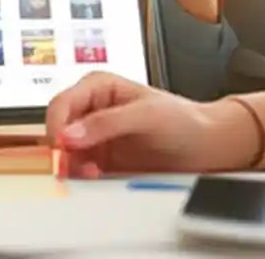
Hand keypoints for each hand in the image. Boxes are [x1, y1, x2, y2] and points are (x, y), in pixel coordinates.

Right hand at [45, 72, 258, 176]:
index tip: (63, 147)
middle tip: (71, 165)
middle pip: (57, 128)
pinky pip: (78, 168)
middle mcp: (92, 109)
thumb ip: (106, 123)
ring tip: (89, 172)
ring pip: (64, 151)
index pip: (61, 104)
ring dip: (70, 164)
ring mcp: (95, 136)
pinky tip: (94, 177)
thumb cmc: (183, 121)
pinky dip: (80, 175)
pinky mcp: (102, 159)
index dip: (57, 126)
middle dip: (61, 148)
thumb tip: (70, 134)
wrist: (207, 147)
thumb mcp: (146, 115)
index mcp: (97, 86)